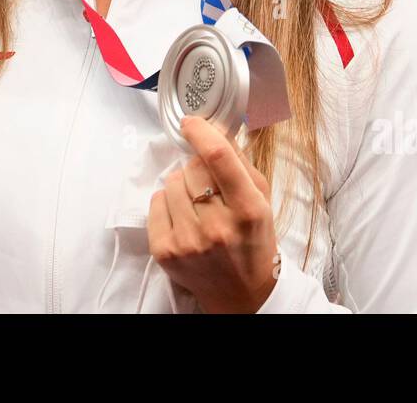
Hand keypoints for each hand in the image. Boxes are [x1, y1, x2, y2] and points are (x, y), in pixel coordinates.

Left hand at [147, 116, 279, 313]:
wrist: (243, 294)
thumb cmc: (253, 241)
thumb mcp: (262, 200)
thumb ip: (240, 162)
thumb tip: (216, 127)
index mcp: (248, 210)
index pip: (218, 157)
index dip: (201, 132)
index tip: (191, 122)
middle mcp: (217, 227)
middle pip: (191, 168)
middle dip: (197, 168)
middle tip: (209, 186)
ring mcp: (188, 241)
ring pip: (171, 183)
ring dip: (182, 187)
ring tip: (197, 206)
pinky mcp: (165, 251)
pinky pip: (155, 202)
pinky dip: (166, 204)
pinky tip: (183, 218)